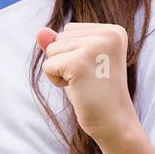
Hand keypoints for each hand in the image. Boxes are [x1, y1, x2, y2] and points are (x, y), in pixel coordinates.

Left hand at [36, 22, 138, 146]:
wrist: (114, 124)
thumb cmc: (96, 93)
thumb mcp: (79, 62)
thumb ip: (60, 43)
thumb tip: (39, 31)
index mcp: (113, 31)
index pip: (70, 30)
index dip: (73, 53)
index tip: (94, 70)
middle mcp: (107, 35)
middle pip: (60, 37)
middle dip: (65, 60)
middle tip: (89, 79)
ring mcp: (94, 47)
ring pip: (52, 49)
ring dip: (60, 71)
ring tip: (84, 84)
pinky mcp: (79, 63)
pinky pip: (48, 65)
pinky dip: (55, 81)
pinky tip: (77, 89)